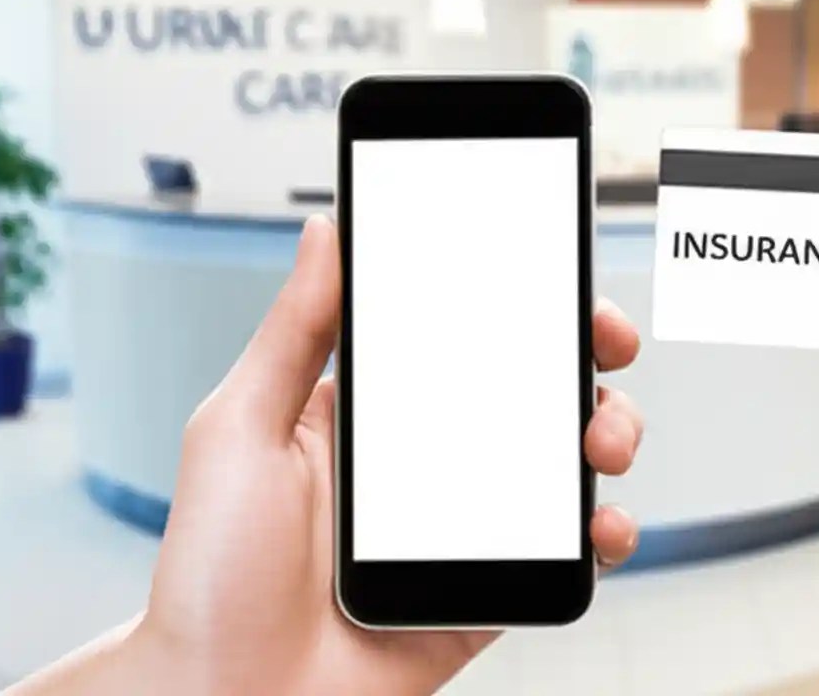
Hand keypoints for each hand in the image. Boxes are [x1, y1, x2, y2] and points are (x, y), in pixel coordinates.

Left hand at [8, 215, 643, 694]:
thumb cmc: (211, 573)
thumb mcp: (241, 430)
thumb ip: (293, 333)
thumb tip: (327, 231)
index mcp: (370, 412)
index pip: (460, 334)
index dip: (519, 300)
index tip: (560, 276)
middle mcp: (425, 461)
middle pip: (530, 391)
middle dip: (584, 361)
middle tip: (607, 346)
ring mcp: (463, 525)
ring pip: (562, 464)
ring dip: (606, 435)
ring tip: (602, 445)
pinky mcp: (488, 587)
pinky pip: (564, 553)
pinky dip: (604, 533)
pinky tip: (600, 525)